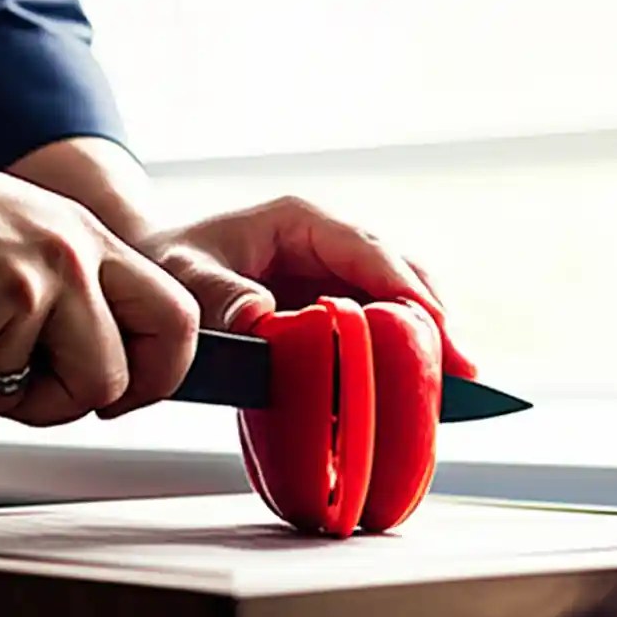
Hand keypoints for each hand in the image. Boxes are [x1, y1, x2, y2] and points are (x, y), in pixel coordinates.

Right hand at [0, 142, 199, 423]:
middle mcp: (64, 262)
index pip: (175, 318)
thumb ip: (76, 290)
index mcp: (88, 240)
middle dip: (58, 403)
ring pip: (25, 400)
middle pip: (106, 381)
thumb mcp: (26, 232)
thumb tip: (111, 371)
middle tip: (10, 380)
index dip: (159, 373)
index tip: (125, 394)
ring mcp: (14, 292)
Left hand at [135, 196, 476, 376]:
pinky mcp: (329, 312)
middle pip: (397, 277)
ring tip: (455, 389)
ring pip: (394, 306)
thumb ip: (220, 296)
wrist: (153, 274)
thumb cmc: (168, 264)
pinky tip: (412, 394)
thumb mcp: (185, 276)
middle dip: (432, 322)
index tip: (433, 326)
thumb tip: (261, 318)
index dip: (404, 290)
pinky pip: (372, 332)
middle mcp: (328, 246)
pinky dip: (394, 360)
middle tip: (462, 370)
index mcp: (301, 223)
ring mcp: (332, 279)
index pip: (368, 250)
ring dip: (423, 344)